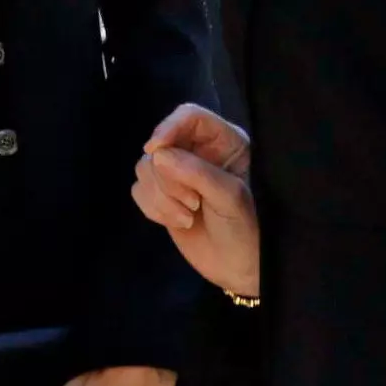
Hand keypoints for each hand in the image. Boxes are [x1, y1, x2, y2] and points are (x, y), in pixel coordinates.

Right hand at [132, 103, 260, 299]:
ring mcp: (177, 173)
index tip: (155, 150)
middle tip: (193, 203)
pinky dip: (153, 208)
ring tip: (188, 216)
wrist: (239, 269)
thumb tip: (157, 154)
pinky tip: (177, 222)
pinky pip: (139, 189)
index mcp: (222, 141)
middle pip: (161, 144)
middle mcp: (197, 151)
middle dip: (169, 178)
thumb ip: (197, 172)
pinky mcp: (162, 195)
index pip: (189, 116)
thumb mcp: (229, 197)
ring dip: (162, 197)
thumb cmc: (246, 228)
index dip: (170, 127)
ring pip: (145, 167)